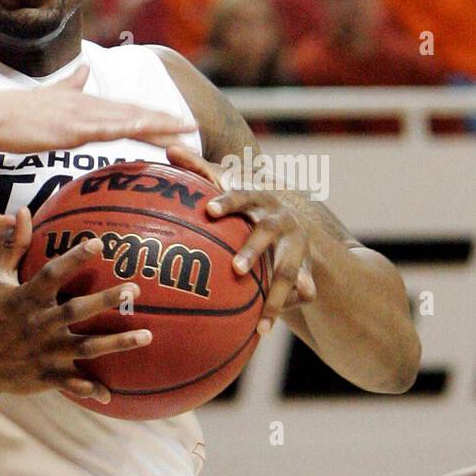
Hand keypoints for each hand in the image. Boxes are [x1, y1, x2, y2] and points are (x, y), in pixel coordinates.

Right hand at [0, 64, 197, 154]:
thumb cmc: (15, 112)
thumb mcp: (49, 96)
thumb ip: (70, 83)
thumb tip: (83, 69)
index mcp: (84, 101)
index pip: (124, 109)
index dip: (151, 114)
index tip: (174, 121)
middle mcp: (88, 105)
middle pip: (133, 113)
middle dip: (164, 120)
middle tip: (192, 126)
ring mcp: (81, 116)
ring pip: (127, 120)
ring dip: (157, 125)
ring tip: (183, 131)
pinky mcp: (71, 129)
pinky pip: (107, 129)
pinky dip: (130, 129)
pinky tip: (147, 130)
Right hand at [0, 208, 151, 401]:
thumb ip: (12, 246)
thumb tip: (24, 212)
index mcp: (26, 299)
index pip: (52, 274)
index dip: (74, 258)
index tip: (99, 244)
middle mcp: (38, 324)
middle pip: (76, 311)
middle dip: (105, 300)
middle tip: (133, 290)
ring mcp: (44, 352)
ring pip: (85, 347)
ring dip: (116, 343)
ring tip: (147, 336)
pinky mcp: (45, 375)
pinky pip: (71, 383)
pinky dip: (89, 389)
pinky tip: (110, 392)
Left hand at [166, 144, 316, 332]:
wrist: (298, 221)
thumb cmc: (248, 205)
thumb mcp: (229, 184)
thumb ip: (199, 168)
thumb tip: (168, 146)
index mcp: (258, 199)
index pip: (242, 196)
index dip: (228, 201)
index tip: (211, 210)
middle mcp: (280, 220)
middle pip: (267, 234)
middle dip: (254, 251)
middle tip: (236, 269)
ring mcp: (297, 245)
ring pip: (288, 270)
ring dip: (276, 295)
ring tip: (262, 320)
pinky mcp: (307, 268)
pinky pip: (302, 291)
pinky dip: (291, 308)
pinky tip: (270, 329)